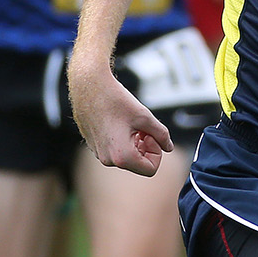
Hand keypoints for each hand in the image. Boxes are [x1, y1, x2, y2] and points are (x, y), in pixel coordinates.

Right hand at [70, 60, 173, 175]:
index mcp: (122, 156)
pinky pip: (115, 150)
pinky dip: (123, 140)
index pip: (150, 169)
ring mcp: (99, 154)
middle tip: (143, 128)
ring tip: (132, 124)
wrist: (89, 87)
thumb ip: (162, 135)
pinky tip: (120, 123)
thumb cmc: (115, 100)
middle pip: (138, 164)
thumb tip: (168, 147)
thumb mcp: (146, 117)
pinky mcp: (94, 146)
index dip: (157, 152)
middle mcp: (108, 159)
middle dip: (145, 147)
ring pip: (127, 157)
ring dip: (135, 143)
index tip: (151, 135)